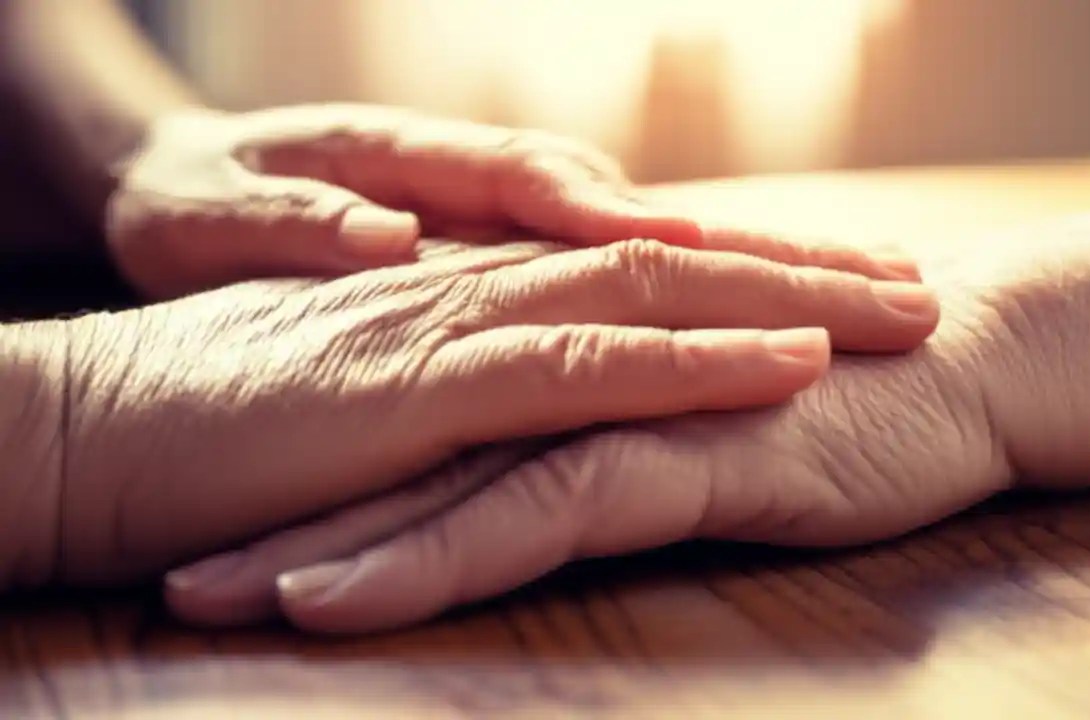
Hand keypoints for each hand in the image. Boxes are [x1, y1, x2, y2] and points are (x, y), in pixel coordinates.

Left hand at [108, 105, 713, 298]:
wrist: (171, 182)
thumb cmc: (181, 205)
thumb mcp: (201, 214)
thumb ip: (292, 225)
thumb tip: (390, 238)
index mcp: (391, 152)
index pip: (514, 173)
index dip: (592, 208)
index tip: (666, 239)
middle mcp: (453, 172)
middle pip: (586, 189)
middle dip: (676, 229)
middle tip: (768, 272)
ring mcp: (472, 206)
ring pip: (591, 223)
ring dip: (673, 256)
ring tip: (760, 300)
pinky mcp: (477, 242)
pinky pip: (566, 256)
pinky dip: (628, 281)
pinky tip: (682, 324)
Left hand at [164, 182, 1089, 632]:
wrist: (960, 365)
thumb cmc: (829, 406)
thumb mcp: (696, 428)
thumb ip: (609, 443)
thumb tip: (543, 485)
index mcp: (570, 376)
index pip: (420, 430)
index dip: (317, 477)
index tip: (219, 527)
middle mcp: (573, 385)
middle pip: (402, 452)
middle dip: (280, 509)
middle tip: (166, 559)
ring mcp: (621, 412)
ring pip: (439, 481)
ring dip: (325, 540)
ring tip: (214, 591)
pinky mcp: (676, 450)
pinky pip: (530, 510)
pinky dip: (434, 556)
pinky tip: (345, 594)